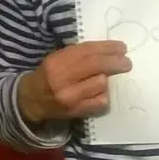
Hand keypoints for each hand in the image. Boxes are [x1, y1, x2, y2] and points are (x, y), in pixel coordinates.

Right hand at [17, 40, 131, 122]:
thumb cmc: (49, 74)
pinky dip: (104, 96)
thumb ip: (79, 54)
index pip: (88, 51)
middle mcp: (62, 78)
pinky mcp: (76, 111)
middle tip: (127, 62)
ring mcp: (69, 96)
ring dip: (107, 80)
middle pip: (97, 65)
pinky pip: (101, 101)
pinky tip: (101, 93)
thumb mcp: (58, 58)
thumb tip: (109, 49)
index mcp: (58, 61)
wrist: (31, 100)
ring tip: (106, 79)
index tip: (122, 47)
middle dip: (116, 62)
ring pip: (101, 83)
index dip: (108, 48)